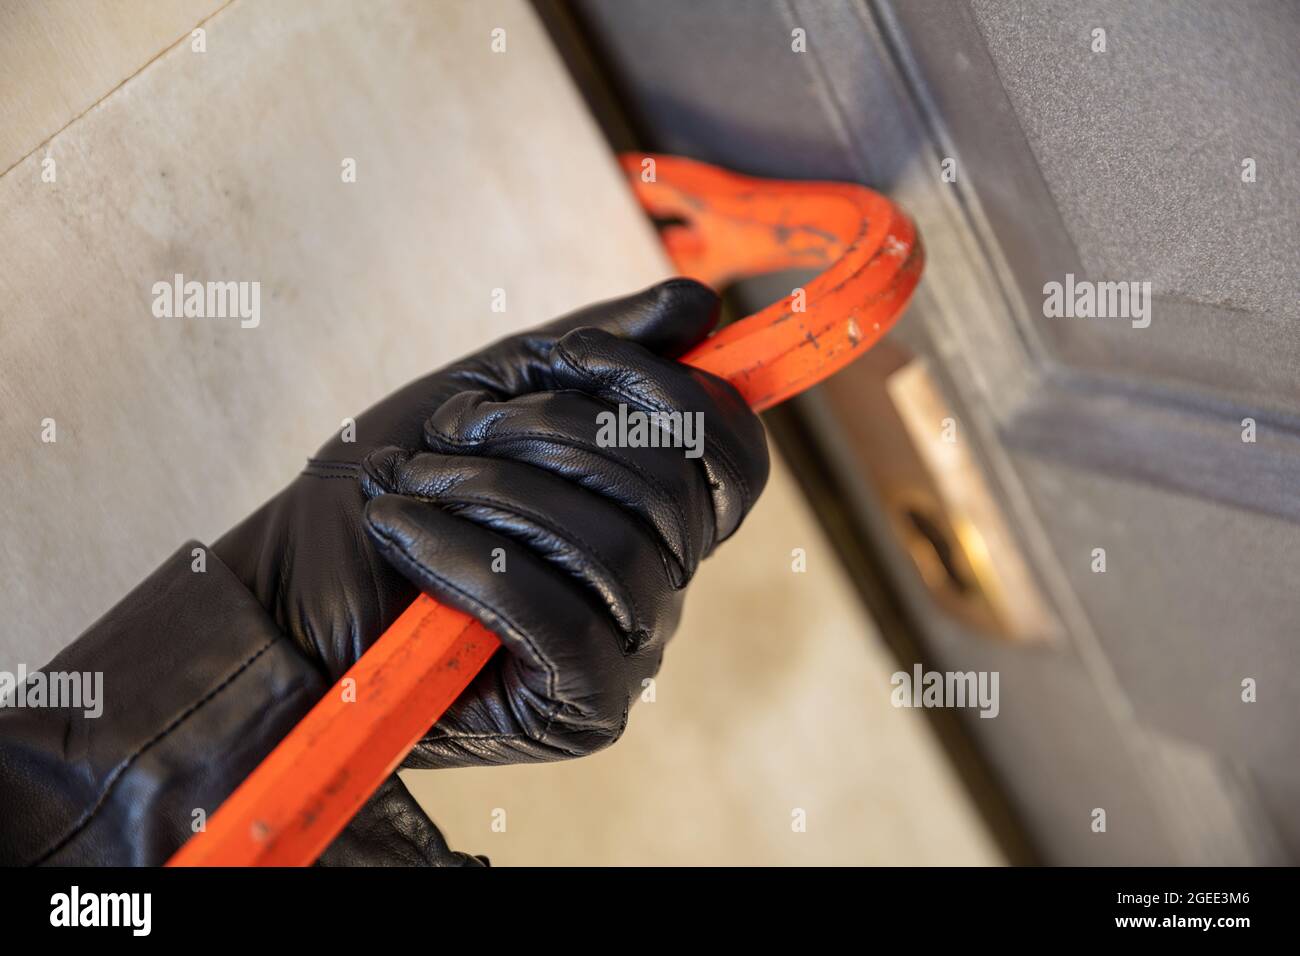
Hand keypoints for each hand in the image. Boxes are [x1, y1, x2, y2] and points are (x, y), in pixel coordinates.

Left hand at [214, 279, 768, 765]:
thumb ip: (596, 351)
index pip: (733, 455)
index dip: (670, 390)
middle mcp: (661, 587)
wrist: (288, 595)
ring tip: (414, 484)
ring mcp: (630, 656)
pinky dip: (473, 562)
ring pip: (616, 551)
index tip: (572, 354)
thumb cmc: (396, 491)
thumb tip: (698, 304)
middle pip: (669, 491)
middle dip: (550, 432)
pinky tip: (405, 534)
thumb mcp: (492, 393)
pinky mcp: (582, 711)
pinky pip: (564, 623)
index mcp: (654, 515)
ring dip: (495, 492)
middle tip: (455, 429)